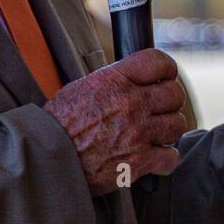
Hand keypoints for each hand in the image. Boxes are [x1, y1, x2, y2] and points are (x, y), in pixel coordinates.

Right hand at [43, 48, 187, 195]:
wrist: (46, 157)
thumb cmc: (57, 124)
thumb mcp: (82, 87)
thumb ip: (112, 82)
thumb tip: (130, 81)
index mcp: (115, 80)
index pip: (159, 62)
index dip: (166, 70)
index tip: (164, 78)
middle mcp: (131, 103)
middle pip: (175, 94)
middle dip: (169, 101)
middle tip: (159, 108)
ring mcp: (138, 133)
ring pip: (177, 124)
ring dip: (168, 129)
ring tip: (155, 133)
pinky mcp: (139, 161)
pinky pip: (171, 157)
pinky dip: (166, 159)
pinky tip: (155, 157)